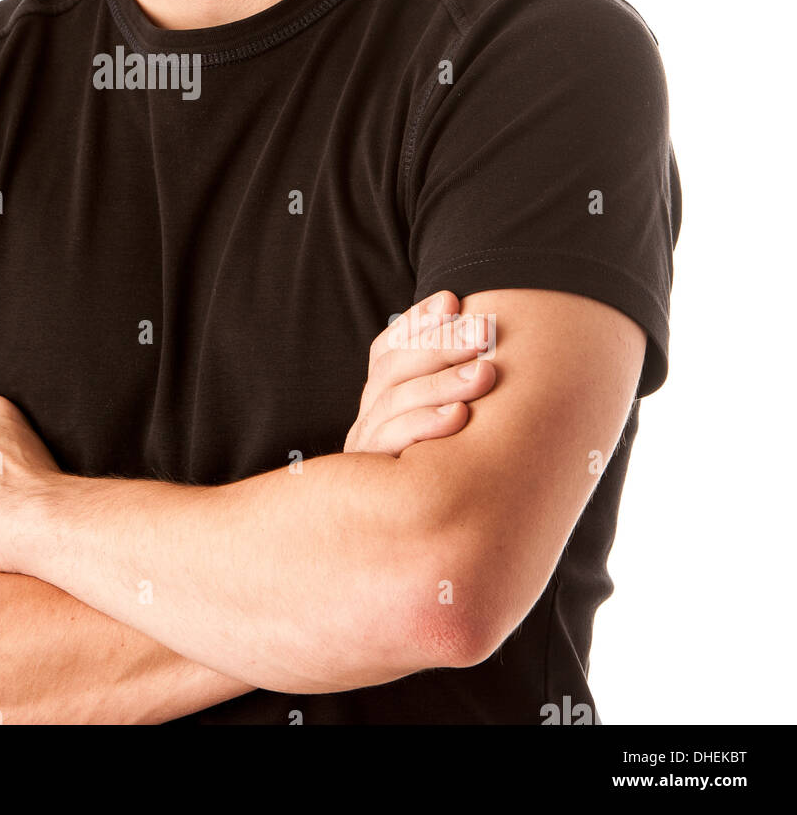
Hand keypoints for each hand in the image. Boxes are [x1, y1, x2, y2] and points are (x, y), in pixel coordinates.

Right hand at [343, 290, 495, 455]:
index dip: (418, 320)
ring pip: (396, 399)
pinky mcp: (373, 471)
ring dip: (442, 382)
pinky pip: (393, 440)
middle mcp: (370, 411)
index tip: (451, 300)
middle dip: (440, 345)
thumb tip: (468, 319)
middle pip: (394, 367)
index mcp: (381, 392)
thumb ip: (451, 374)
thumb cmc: (445, 458)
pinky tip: (460, 414)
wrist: (398, 550)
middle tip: (483, 331)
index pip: (389, 346)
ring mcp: (366, 440)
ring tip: (484, 372)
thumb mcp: (442, 410)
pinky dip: (424, 423)